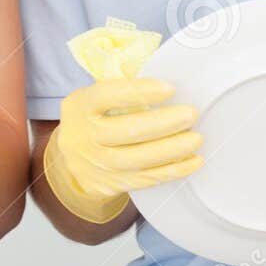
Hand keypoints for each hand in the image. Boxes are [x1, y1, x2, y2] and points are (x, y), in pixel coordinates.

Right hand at [44, 76, 202, 224]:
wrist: (69, 159)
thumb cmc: (92, 117)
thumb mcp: (93, 97)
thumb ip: (120, 89)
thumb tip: (163, 80)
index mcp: (81, 105)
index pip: (109, 95)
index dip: (140, 91)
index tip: (170, 88)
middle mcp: (83, 136)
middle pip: (126, 131)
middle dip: (163, 123)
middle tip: (192, 114)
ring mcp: (95, 165)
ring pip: (137, 159)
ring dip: (172, 150)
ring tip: (197, 139)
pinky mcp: (108, 185)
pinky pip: (144, 179)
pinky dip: (172, 171)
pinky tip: (193, 161)